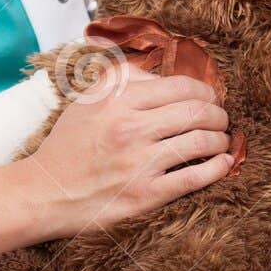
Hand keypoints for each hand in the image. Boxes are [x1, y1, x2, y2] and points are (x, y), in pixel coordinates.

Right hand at [25, 70, 232, 238]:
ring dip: (220, 140)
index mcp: (119, 102)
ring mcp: (140, 163)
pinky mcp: (146, 195)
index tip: (210, 98)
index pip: (181, 86)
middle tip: (221, 119)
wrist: (45, 193)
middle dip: (219, 114)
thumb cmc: (68, 146)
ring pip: (201, 142)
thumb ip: (123, 80)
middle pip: (197, 111)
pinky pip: (194, 178)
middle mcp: (131, 129)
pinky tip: (224, 164)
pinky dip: (217, 169)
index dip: (206, 90)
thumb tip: (160, 76)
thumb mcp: (88, 101)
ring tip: (221, 141)